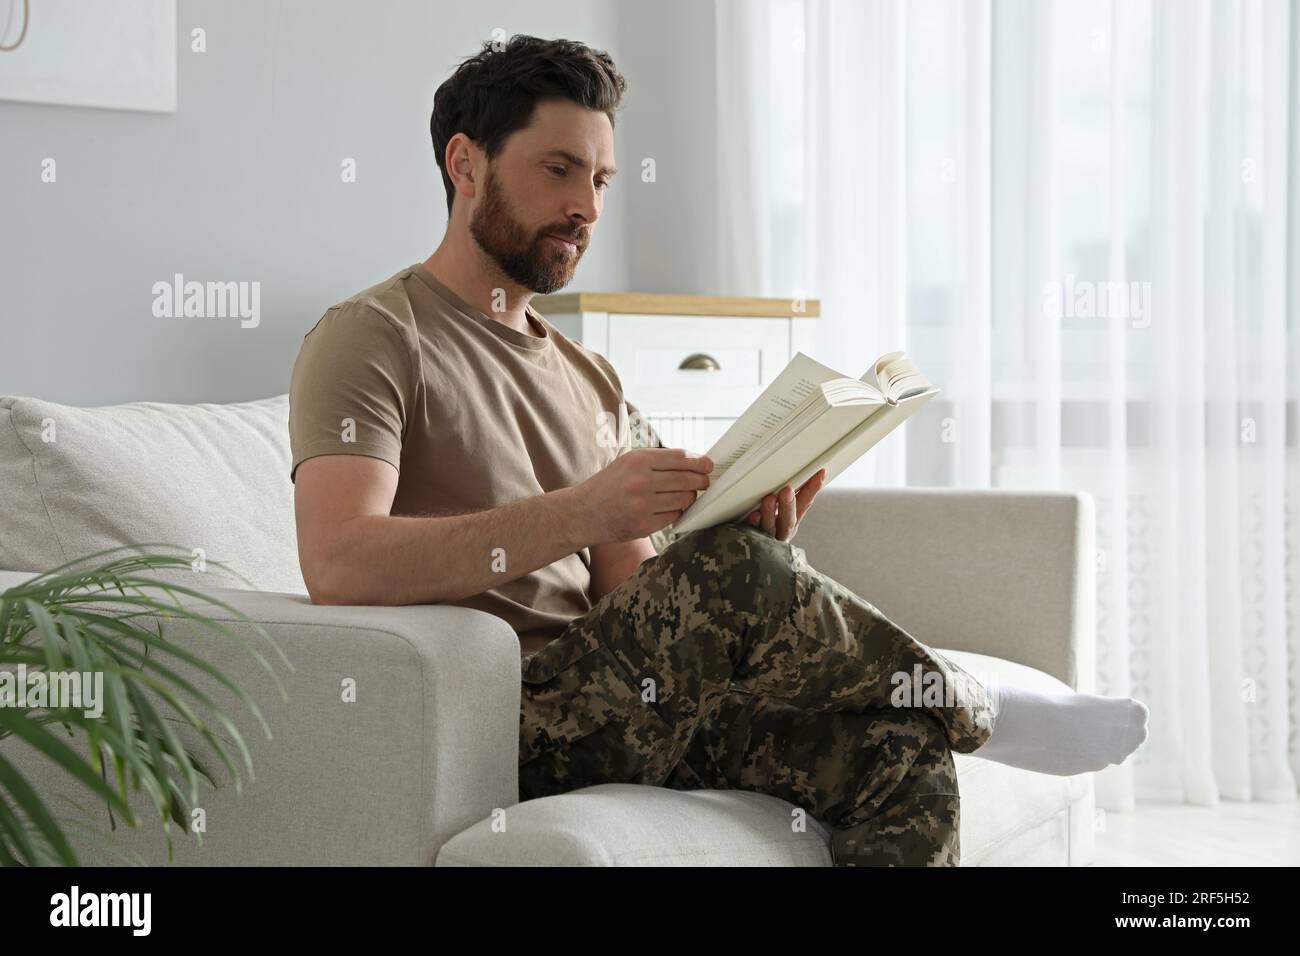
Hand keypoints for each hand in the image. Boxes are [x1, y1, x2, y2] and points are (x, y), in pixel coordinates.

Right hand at [576, 447, 713, 543]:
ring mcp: (642, 505)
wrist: (582, 513)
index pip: (681, 458)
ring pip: (684, 499)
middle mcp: (640, 480)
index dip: (700, 462)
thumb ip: (657, 460)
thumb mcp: (628, 462)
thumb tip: (694, 460)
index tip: (708, 465)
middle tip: (704, 482)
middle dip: (701, 481)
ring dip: (690, 498)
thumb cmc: (608, 485)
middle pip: (687, 479)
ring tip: (686, 495)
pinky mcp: (643, 525)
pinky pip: (674, 516)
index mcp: (638, 460)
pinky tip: (670, 508)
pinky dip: (676, 512)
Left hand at [743, 468, 825, 541]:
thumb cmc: (761, 524)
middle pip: (788, 520)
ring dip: (770, 513)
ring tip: (769, 500)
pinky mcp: (749, 542)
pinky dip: (751, 525)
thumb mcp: (777, 511)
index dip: (813, 489)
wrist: (747, 552)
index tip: (820, 473)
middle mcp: (780, 532)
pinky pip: (750, 534)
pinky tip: (752, 516)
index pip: (805, 503)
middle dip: (789, 505)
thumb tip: (791, 467)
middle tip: (787, 490)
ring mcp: (765, 539)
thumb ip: (784, 496)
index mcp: (791, 521)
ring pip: (769, 527)